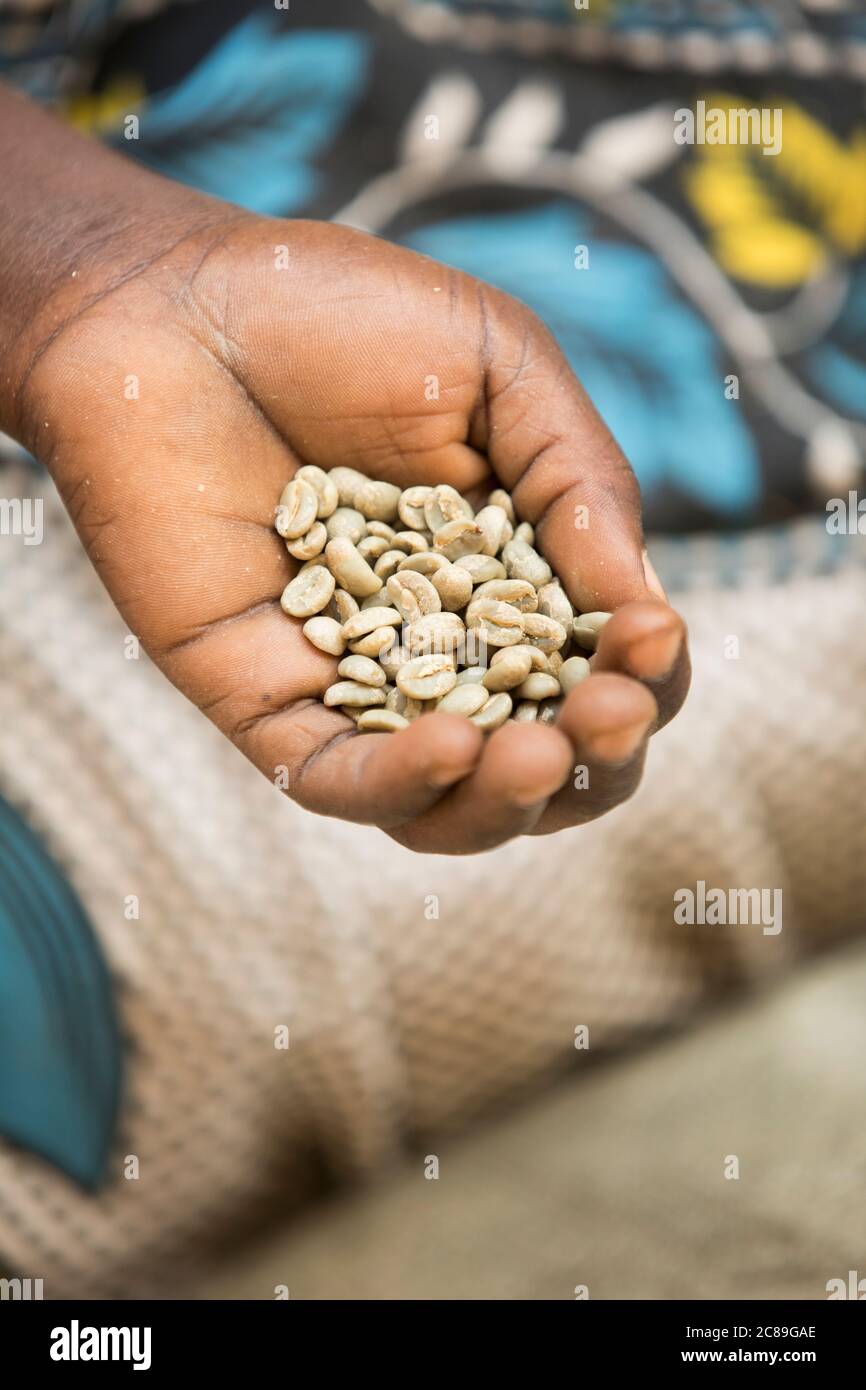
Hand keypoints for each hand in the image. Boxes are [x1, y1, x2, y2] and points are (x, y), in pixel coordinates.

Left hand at [10, 198, 689, 853]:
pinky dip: (400, 783)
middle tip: (605, 713)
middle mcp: (443, 646)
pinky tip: (448, 744)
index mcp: (512, 575)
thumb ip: (579, 482)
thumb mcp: (501, 370)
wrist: (171, 306)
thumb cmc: (335, 317)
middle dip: (594, 756)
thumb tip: (646, 610)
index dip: (646, 676)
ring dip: (508, 800)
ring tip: (535, 751)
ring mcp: (355, 684)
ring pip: (450, 805)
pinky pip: (337, 781)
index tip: (650, 639)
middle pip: (544, 757)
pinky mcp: (265, 701)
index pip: (602, 667)